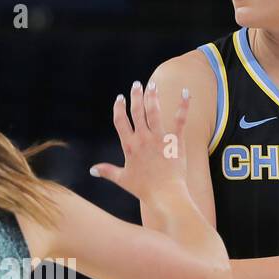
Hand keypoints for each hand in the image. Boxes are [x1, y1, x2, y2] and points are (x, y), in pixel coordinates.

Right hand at [93, 80, 190, 203]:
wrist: (165, 194)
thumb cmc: (144, 189)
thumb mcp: (123, 179)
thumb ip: (107, 171)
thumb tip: (92, 170)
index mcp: (129, 146)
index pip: (121, 122)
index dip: (119, 108)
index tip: (120, 98)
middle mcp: (143, 138)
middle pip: (137, 112)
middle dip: (136, 96)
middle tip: (136, 84)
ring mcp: (159, 138)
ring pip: (154, 111)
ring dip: (152, 96)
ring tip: (152, 85)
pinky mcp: (176, 140)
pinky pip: (180, 119)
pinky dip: (184, 105)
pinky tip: (186, 92)